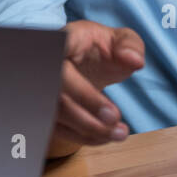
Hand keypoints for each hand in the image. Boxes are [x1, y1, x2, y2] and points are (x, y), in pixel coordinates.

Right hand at [48, 20, 144, 153]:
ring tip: (119, 133)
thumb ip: (130, 45)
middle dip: (88, 107)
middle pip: (57, 90)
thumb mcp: (121, 39)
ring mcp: (43, 90)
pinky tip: (107, 136)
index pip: (59, 52)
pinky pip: (59, 129)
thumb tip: (133, 60)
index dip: (75, 80)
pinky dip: (85, 137)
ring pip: (56, 114)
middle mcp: (46, 64)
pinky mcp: (46, 112)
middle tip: (115, 118)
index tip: (105, 106)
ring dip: (89, 129)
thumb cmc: (100, 48)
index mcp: (64, 40)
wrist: (84, 62)